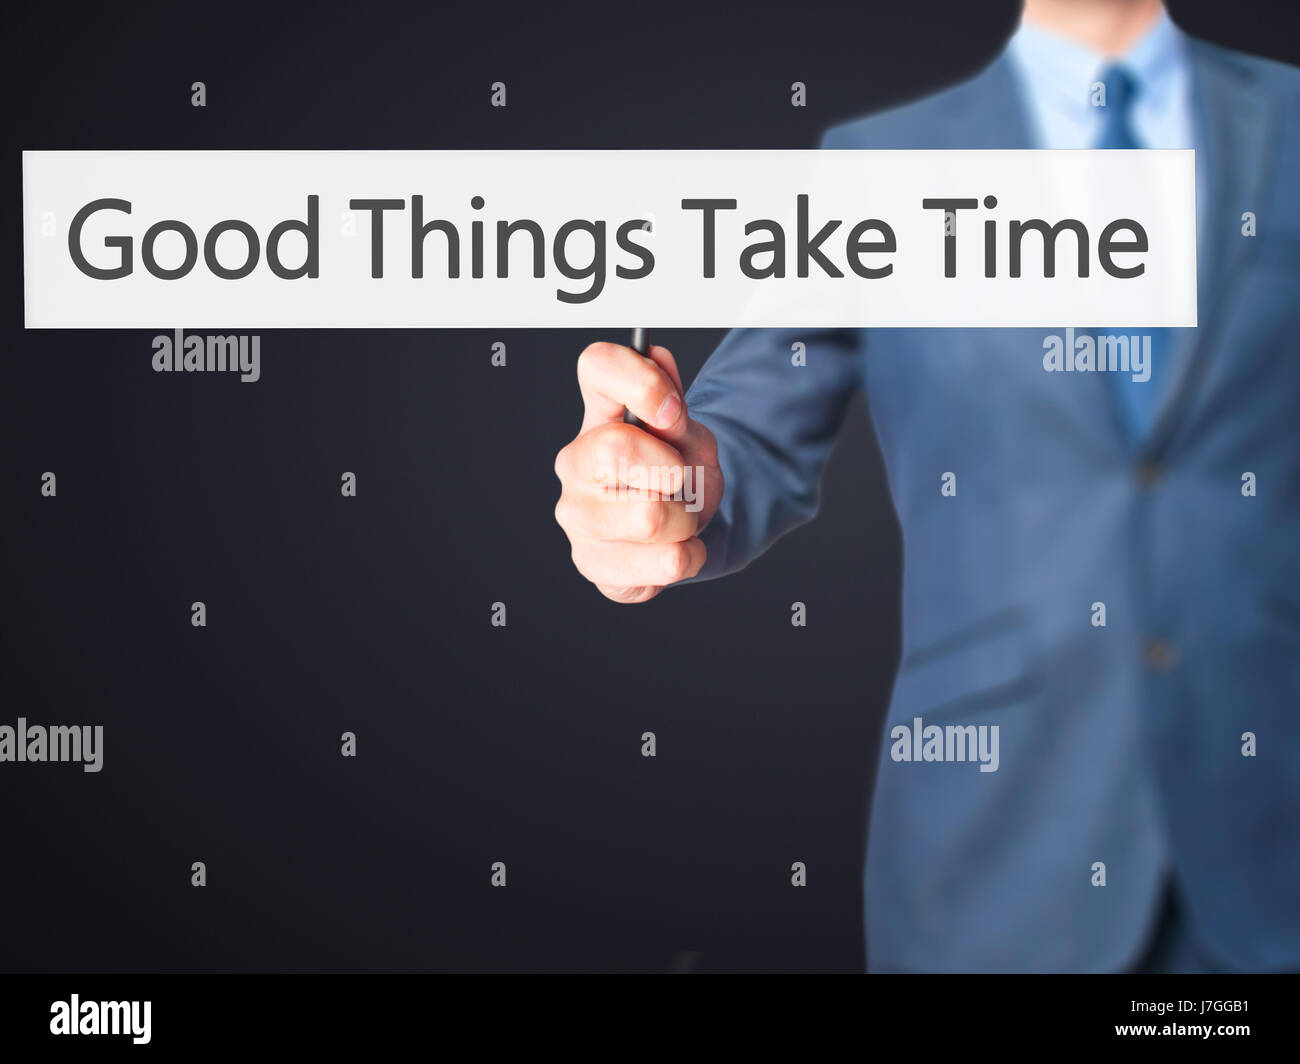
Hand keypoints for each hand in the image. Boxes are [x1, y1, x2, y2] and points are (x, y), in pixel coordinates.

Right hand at [554, 342, 722, 602]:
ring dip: (686, 520)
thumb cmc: (678, 474)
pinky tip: (675, 549)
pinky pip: (661, 564)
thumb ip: (673, 403)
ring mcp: (576, 516)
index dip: (640, 383)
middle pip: (617, 447)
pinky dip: (688, 557)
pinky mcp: (592, 563)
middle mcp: (575, 463)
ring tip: (680, 519)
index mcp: (598, 417)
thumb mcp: (688, 435)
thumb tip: (657, 356)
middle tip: (681, 482)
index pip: (597, 368)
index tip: (672, 413)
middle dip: (672, 470)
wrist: (683, 530)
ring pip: (647, 516)